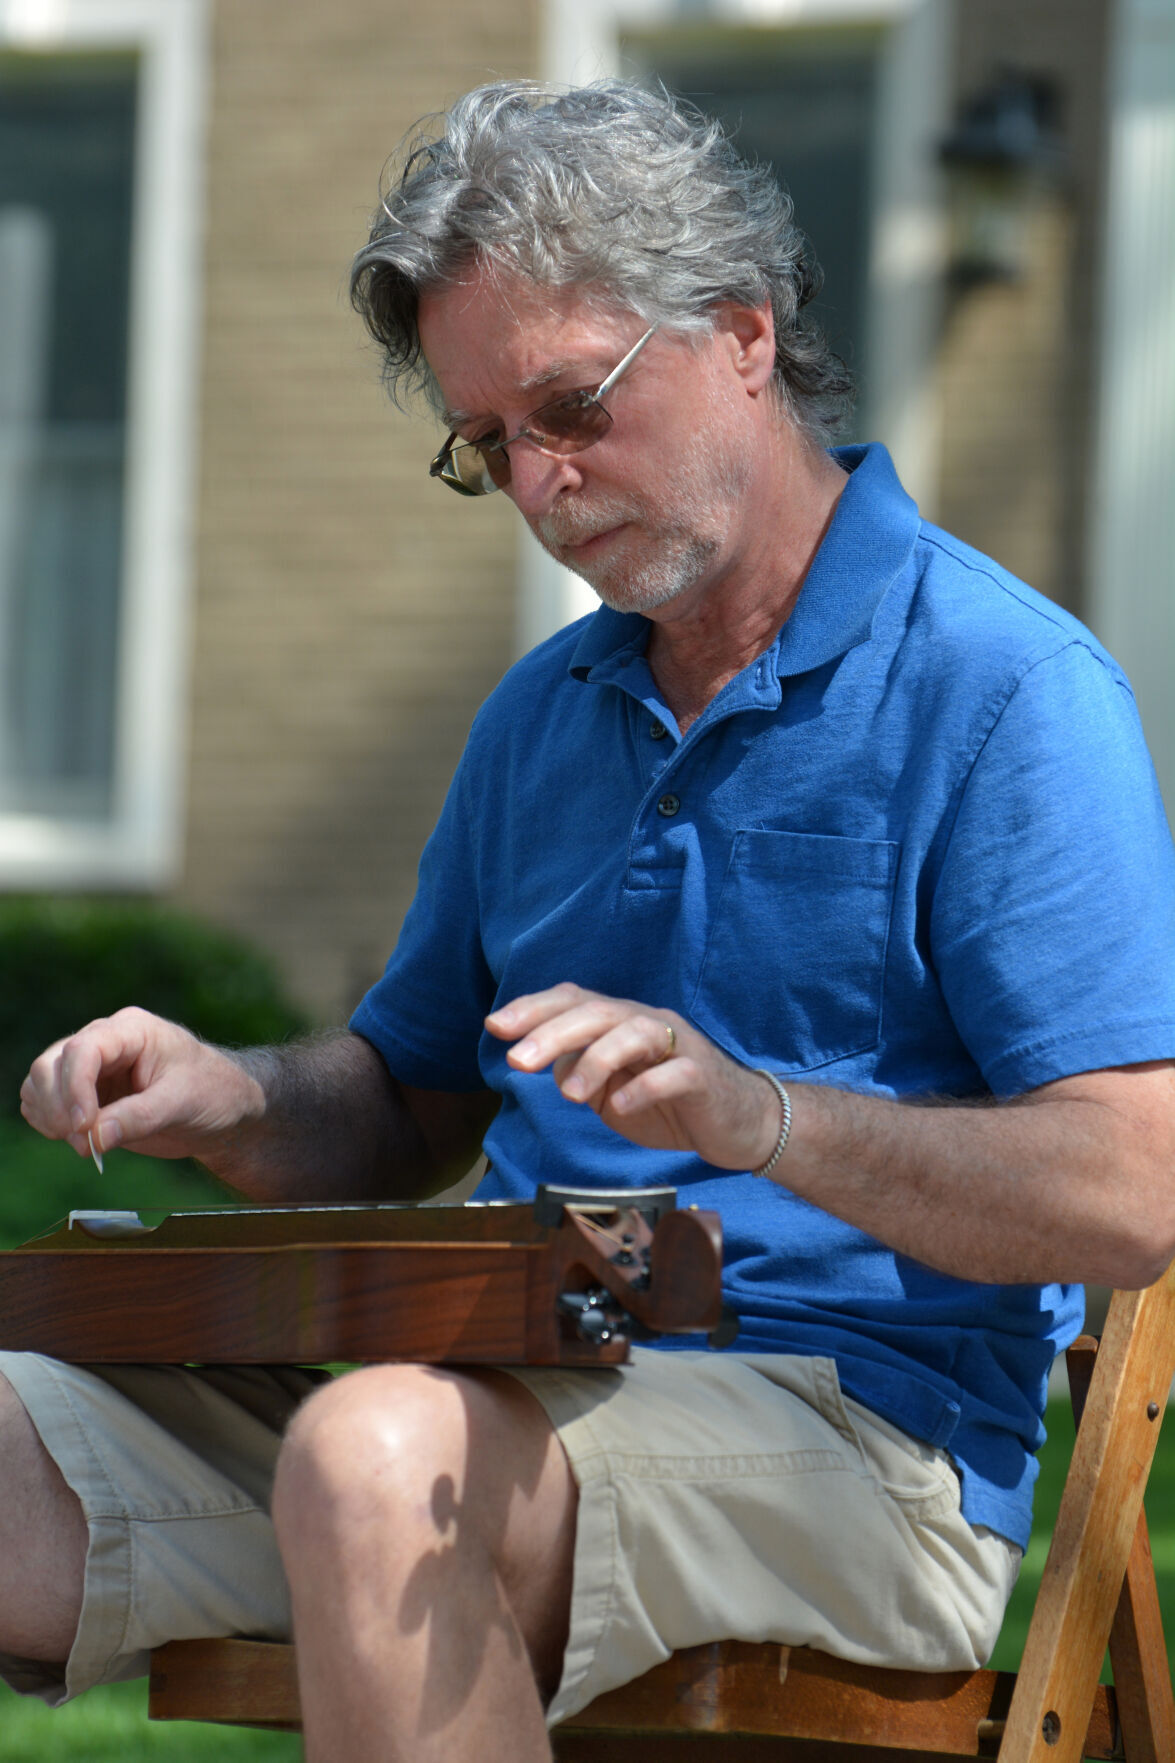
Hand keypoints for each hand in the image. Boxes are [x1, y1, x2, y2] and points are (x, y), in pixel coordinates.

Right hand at [19, 1007, 265, 1162]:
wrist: (223, 1109)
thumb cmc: (213, 1093)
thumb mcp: (184, 1103)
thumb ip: (140, 1117)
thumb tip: (94, 1136)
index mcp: (131, 1030)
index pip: (83, 1049)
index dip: (74, 1089)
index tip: (84, 1127)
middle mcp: (104, 1042)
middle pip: (50, 1065)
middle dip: (59, 1108)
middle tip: (86, 1145)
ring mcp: (90, 1067)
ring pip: (40, 1083)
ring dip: (50, 1117)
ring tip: (86, 1145)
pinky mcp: (84, 1092)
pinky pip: (43, 1101)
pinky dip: (48, 1123)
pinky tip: (79, 1139)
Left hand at [485, 983, 779, 1170]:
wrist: (740, 1124)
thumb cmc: (671, 1104)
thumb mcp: (613, 1090)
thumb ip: (580, 1071)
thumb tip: (548, 1063)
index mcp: (620, 1024)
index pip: (573, 1002)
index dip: (533, 1009)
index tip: (495, 1027)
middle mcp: (647, 1024)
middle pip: (597, 1013)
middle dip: (553, 1033)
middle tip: (519, 1061)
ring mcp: (678, 1046)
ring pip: (634, 1033)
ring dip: (597, 1059)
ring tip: (570, 1095)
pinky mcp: (704, 1077)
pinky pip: (675, 1073)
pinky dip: (646, 1087)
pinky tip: (622, 1106)